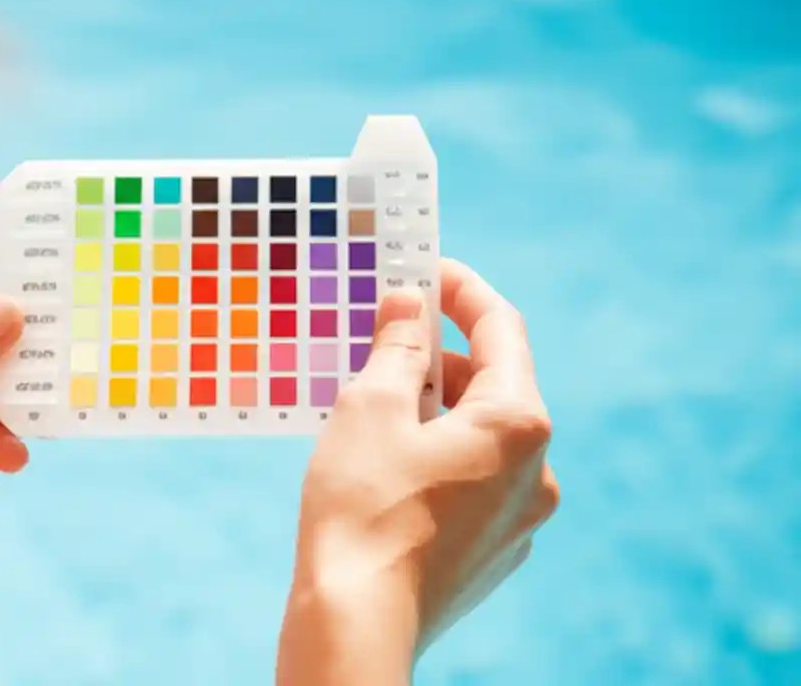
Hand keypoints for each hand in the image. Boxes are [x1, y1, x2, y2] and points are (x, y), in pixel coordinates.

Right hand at [278, 259, 558, 683]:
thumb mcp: (370, 407)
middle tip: (379, 341)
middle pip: (491, 385)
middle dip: (435, 357)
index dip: (461, 291)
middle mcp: (537, 471)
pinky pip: (470, 482)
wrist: (357, 626)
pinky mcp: (492, 554)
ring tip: (369, 407)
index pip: (501, 328)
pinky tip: (382, 464)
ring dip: (432, 410)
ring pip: (479, 439)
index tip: (426, 267)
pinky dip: (434, 457)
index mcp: (518, 424)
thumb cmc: (362, 510)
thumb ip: (396, 345)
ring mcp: (519, 519)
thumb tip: (407, 304)